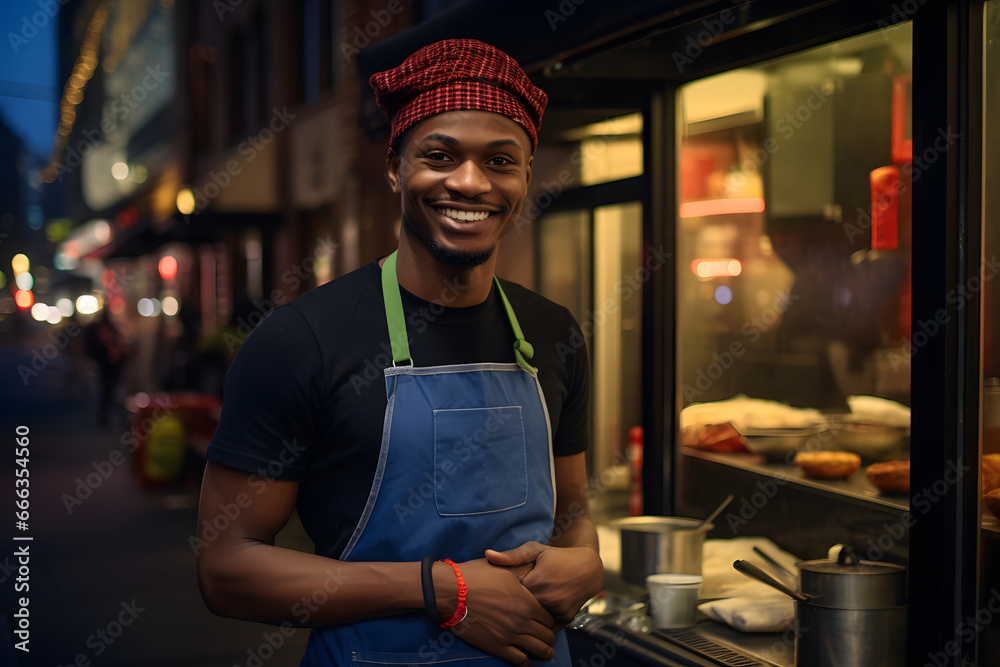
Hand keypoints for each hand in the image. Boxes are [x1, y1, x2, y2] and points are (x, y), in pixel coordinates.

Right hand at [436, 558, 555, 665]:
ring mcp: (510, 636)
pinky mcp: (496, 646)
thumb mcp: (505, 570)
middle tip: (548, 636)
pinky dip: (525, 662)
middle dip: (549, 636)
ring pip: (538, 649)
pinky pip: (518, 659)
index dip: (550, 619)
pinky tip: (526, 661)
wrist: (453, 591)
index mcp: (527, 602)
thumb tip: (532, 573)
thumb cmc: (477, 576)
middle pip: (547, 635)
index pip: (550, 618)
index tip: (548, 620)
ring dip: (544, 651)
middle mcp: (523, 621)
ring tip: (546, 652)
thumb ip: (522, 575)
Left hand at [486, 542, 603, 623]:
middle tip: (507, 602)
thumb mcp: (535, 550)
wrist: (588, 567)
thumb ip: (512, 555)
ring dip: (526, 616)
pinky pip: (546, 625)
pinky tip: (534, 615)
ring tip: (519, 609)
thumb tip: (487, 554)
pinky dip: (540, 622)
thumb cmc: (557, 556)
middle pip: (520, 610)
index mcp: (536, 581)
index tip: (500, 591)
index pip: (510, 595)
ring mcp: (558, 609)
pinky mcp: (566, 618)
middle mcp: (548, 598)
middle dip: (514, 607)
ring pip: (533, 619)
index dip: (504, 594)